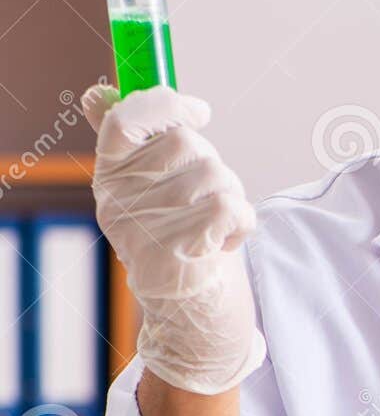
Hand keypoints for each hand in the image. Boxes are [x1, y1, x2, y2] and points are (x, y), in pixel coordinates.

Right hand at [82, 84, 264, 395]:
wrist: (191, 322)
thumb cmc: (182, 246)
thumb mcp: (153, 193)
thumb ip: (134, 144)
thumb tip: (101, 93)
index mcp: (111, 179)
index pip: (124, 119)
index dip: (165, 104)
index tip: (199, 111)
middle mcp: (118, 201)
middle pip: (188, 145)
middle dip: (215, 170)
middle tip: (205, 208)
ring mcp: (141, 229)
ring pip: (215, 175)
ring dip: (232, 199)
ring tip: (213, 232)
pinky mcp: (171, 256)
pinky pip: (228, 207)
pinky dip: (242, 223)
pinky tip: (224, 246)